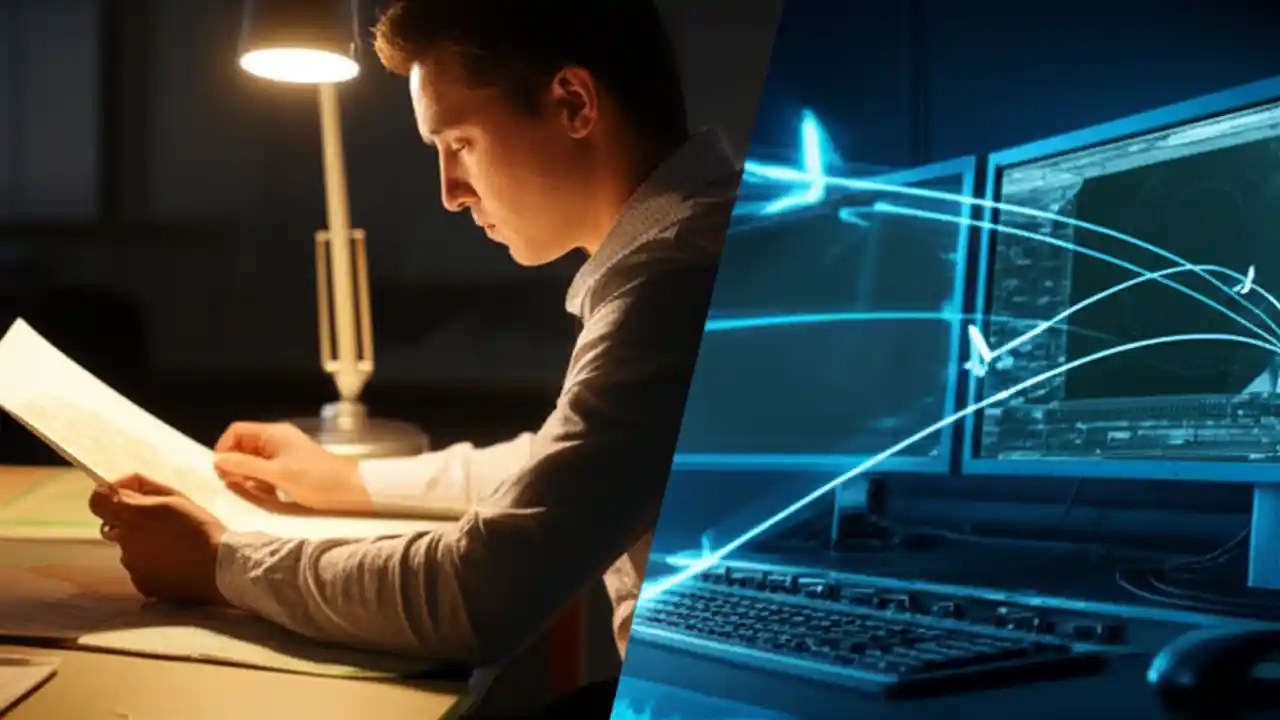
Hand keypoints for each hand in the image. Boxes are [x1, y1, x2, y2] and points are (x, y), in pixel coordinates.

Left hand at [88, 474, 228, 606]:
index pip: (97, 500)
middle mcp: (124, 541)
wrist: (221, 568)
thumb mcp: (177, 498)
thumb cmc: (202, 528)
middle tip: (162, 525)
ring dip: (145, 546)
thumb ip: (145, 489)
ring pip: (129, 550)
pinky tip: (175, 564)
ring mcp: (131, 566)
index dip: (108, 496)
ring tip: (175, 548)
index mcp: (132, 515)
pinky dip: (152, 566)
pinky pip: (140, 570)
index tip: (127, 496)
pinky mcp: (141, 585)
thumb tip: (124, 486)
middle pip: (114, 527)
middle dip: (131, 524)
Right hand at [212, 421, 371, 512]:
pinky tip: (269, 493)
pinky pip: (264, 471)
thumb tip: (218, 461)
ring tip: (257, 490)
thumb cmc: (314, 478)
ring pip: (252, 461)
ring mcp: (282, 453)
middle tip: (236, 484)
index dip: (224, 448)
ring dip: (249, 476)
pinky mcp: (288, 467)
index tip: (221, 470)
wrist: (347, 488)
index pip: (236, 431)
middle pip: (243, 446)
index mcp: (273, 433)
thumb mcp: (276, 473)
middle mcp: (275, 439)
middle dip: (236, 465)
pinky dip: (261, 481)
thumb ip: (246, 466)